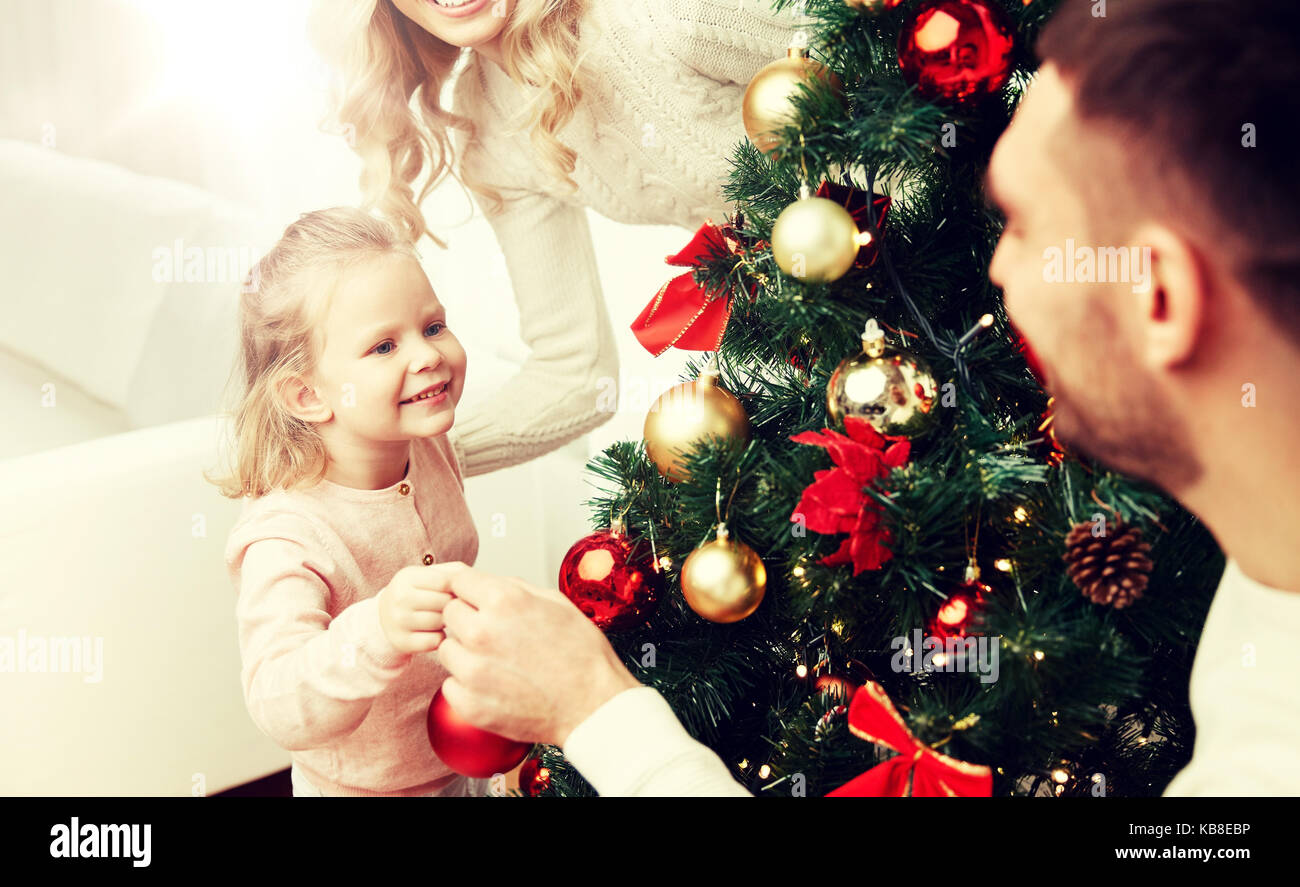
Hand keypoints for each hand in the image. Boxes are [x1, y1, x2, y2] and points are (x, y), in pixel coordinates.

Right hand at [377, 561, 469, 653]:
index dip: (457, 588)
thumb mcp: (431, 575)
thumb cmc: (418, 593)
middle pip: (444, 603)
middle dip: (453, 606)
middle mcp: (399, 598)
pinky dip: (440, 638)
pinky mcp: (402, 642)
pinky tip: (434, 631)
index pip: (445, 582)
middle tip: (451, 607)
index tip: (458, 592)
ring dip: (447, 622)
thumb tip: (476, 583)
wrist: (386, 615)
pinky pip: (435, 641)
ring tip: (441, 618)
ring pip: (440, 622)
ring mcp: (398, 621)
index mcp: (407, 577)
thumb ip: (455, 572)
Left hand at [438, 568, 642, 747]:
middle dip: (467, 618)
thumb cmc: (582, 656)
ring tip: (497, 662)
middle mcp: (481, 632)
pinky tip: (494, 685)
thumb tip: (488, 582)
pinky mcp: (469, 704)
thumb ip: (514, 588)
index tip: (476, 599)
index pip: (458, 581)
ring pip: (446, 649)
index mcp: (503, 601)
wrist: (593, 705)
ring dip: (464, 652)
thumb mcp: (556, 603)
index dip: (470, 590)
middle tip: (493, 634)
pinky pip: (450, 684)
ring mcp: (472, 671)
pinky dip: (467, 686)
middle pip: (449, 613)